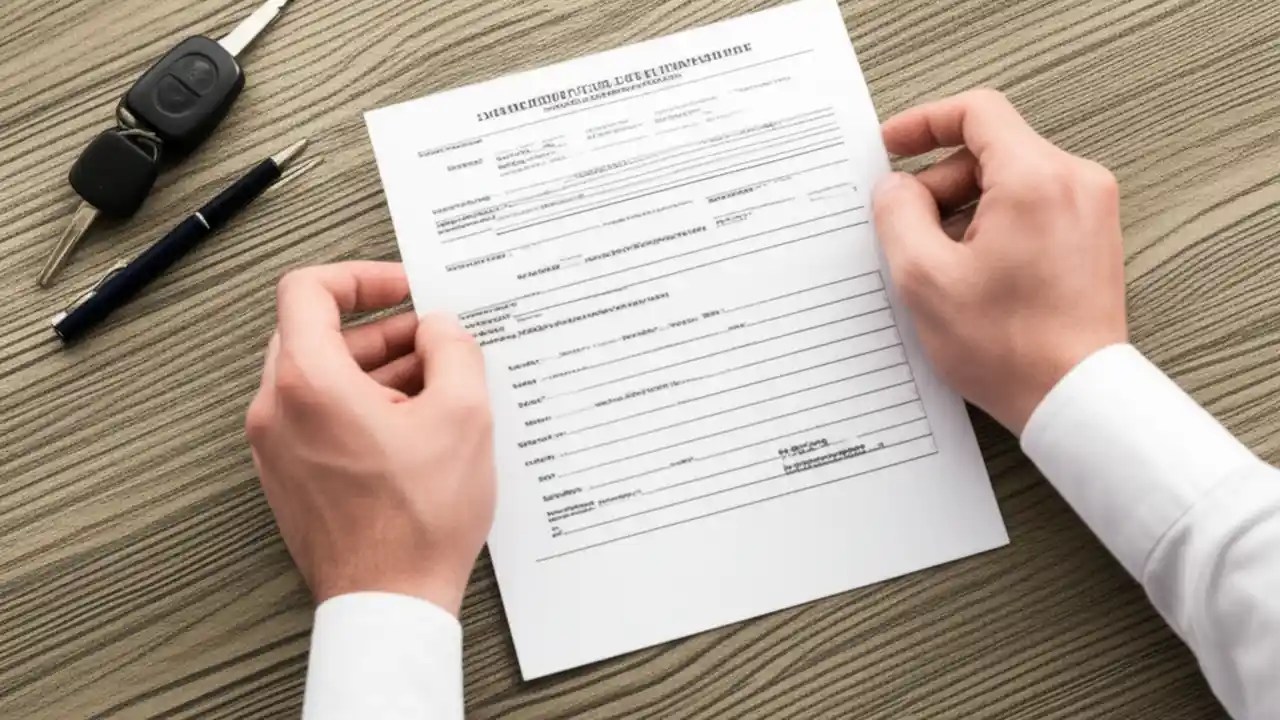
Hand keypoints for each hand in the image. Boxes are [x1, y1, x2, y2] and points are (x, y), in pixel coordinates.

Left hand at [245, 261, 495, 615]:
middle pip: (317, 334)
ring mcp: (276, 447)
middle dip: (381, 330)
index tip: (404, 290)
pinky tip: (415, 428)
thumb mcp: (464, 415)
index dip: (362, 277)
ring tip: (437, 389)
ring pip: (321, 377)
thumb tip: (439, 328)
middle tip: (433, 342)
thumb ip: (453, 348)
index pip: (308, 290)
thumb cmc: (419, 520)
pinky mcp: (288, 476)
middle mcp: (276, 410)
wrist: (389, 602)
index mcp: (308, 383)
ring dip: (376, 369)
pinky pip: (319, 417)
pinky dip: (361, 406)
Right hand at [872, 89, 1127, 433]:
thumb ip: (897, 214)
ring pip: (1010, 180)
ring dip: (964, 209)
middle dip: (939, 183)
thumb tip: (895, 187)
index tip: (892, 145)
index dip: (924, 122)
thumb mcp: (924, 278)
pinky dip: (994, 225)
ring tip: (942, 264)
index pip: (976, 112)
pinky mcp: (1093, 235)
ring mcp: (1091, 208)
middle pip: (990, 150)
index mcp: (1035, 178)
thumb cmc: (1007, 347)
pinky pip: (1033, 206)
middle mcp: (1074, 181)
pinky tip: (972, 272)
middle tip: (906, 230)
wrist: (1074, 397)